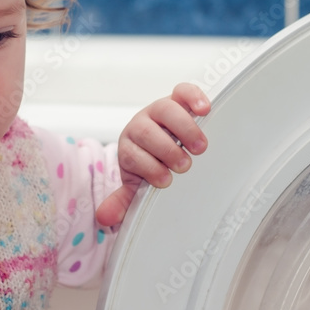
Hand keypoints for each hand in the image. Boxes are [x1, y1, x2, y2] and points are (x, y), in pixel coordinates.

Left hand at [95, 83, 211, 226]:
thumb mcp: (137, 184)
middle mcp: (141, 124)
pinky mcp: (178, 99)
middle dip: (166, 150)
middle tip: (184, 165)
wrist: (159, 142)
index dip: (148, 167)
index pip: (131, 154)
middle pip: (147, 131)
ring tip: (199, 147)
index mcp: (128, 146)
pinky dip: (194, 97)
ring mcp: (160, 110)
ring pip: (166, 109)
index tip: (165, 180)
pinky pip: (183, 91)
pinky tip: (205, 110)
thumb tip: (105, 219)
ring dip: (184, 128)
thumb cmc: (150, 163)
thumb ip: (124, 200)